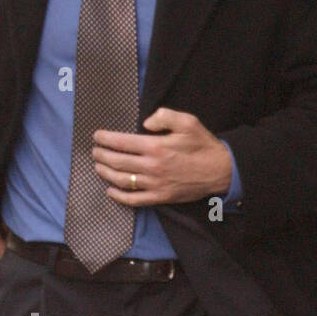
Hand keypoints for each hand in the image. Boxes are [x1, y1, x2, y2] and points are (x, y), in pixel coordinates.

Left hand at [92, 107, 231, 206]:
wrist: (221, 171)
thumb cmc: (203, 145)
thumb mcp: (188, 122)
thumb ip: (164, 116)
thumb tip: (145, 123)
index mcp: (156, 147)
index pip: (121, 142)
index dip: (105, 139)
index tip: (96, 136)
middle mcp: (152, 166)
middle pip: (117, 161)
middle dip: (101, 155)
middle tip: (94, 151)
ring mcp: (154, 184)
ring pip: (121, 180)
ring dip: (105, 173)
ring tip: (98, 166)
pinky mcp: (160, 197)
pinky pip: (133, 200)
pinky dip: (118, 196)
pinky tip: (110, 190)